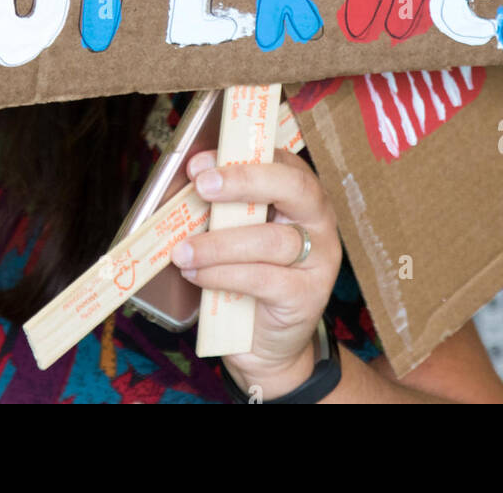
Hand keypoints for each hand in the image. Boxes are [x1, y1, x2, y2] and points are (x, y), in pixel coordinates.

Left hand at [170, 148, 341, 399]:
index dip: (241, 158)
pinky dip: (223, 275)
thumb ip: (226, 209)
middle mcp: (319, 222)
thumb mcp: (239, 234)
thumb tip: (186, 184)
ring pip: (270, 240)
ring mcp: (319, 260)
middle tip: (201, 187)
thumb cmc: (248, 277)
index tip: (200, 164)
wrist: (267, 343)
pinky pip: (262, 279)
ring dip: (219, 244)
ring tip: (183, 251)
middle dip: (244, 181)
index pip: (283, 161)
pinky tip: (196, 275)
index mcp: (303, 196)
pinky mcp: (307, 296)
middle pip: (292, 188)